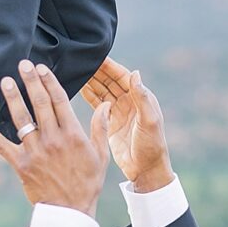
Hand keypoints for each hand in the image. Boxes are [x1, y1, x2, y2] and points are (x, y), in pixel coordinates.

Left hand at [0, 60, 110, 216]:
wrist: (70, 211)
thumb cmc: (87, 182)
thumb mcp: (100, 155)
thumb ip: (100, 127)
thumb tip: (104, 104)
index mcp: (73, 135)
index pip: (59, 101)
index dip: (49, 82)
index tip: (41, 68)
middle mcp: (53, 140)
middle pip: (40, 104)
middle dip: (31, 82)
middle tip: (22, 64)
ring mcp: (36, 152)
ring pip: (22, 120)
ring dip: (12, 99)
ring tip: (5, 81)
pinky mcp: (21, 164)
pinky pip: (2, 146)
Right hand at [81, 58, 173, 191]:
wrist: (145, 169)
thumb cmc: (152, 146)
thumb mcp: (149, 121)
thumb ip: (142, 98)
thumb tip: (135, 73)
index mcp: (140, 98)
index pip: (122, 77)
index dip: (109, 66)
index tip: (95, 56)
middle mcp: (129, 102)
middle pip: (110, 81)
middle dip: (96, 71)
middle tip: (79, 61)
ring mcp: (118, 112)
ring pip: (102, 91)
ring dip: (90, 81)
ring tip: (75, 71)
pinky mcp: (110, 122)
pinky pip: (97, 104)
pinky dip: (88, 96)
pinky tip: (77, 88)